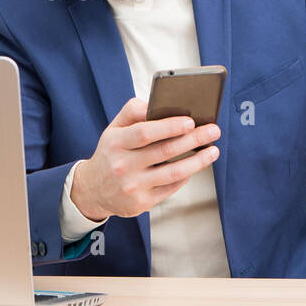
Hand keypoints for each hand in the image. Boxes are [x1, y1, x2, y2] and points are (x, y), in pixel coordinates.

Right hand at [71, 97, 219, 220]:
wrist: (92, 189)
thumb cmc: (110, 153)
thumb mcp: (113, 129)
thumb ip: (132, 112)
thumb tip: (156, 103)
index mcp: (116, 142)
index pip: (145, 133)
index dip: (169, 127)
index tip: (190, 121)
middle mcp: (123, 165)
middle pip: (164, 151)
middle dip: (193, 140)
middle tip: (213, 130)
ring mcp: (133, 186)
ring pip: (173, 173)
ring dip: (198, 161)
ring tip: (213, 151)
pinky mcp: (141, 203)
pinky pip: (170, 188)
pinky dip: (185, 176)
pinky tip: (195, 166)